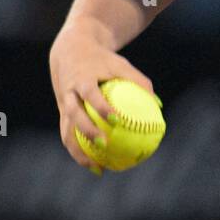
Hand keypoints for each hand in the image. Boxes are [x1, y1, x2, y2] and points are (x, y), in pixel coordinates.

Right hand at [49, 21, 155, 175]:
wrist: (70, 51)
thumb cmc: (102, 60)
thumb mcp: (120, 64)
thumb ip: (139, 81)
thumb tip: (157, 104)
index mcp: (82, 79)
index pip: (90, 94)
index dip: (101, 107)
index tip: (116, 119)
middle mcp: (69, 93)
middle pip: (74, 114)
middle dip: (87, 131)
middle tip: (104, 144)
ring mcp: (63, 105)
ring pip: (66, 131)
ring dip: (79, 151)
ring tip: (97, 168)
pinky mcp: (62, 114)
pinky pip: (68, 135)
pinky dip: (78, 151)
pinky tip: (94, 164)